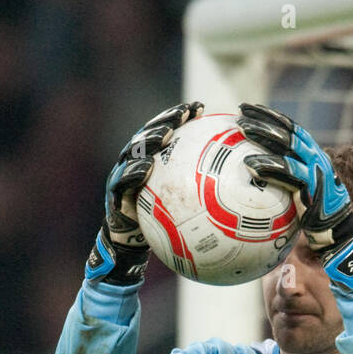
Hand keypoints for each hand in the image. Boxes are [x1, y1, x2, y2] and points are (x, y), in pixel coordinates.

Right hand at [86, 99, 203, 284]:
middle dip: (166, 121)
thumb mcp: (185, 210)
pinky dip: (133, 174)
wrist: (130, 245)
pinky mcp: (113, 193)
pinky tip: (146, 169)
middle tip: (183, 115)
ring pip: (134, 151)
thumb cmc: (160, 226)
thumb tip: (239, 192)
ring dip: (149, 140)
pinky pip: (123, 181)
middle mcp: (135, 162)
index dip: (180, 116)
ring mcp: (122, 175)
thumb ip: (202, 195)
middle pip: (151, 134)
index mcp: (151, 159)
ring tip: (164, 135)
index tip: (199, 108)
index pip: (167, 131)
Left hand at [238, 102, 352, 292]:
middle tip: (241, 112)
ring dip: (264, 134)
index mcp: (313, 157)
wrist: (340, 236)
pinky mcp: (313, 186)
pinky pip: (288, 172)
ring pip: (288, 145)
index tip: (250, 110)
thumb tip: (257, 182)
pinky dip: (268, 167)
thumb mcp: (300, 195)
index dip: (272, 117)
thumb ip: (286, 183)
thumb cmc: (317, 219)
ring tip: (242, 128)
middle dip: (265, 118)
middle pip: (288, 131)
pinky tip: (250, 165)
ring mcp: (316, 170)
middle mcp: (317, 158)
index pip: (291, 130)